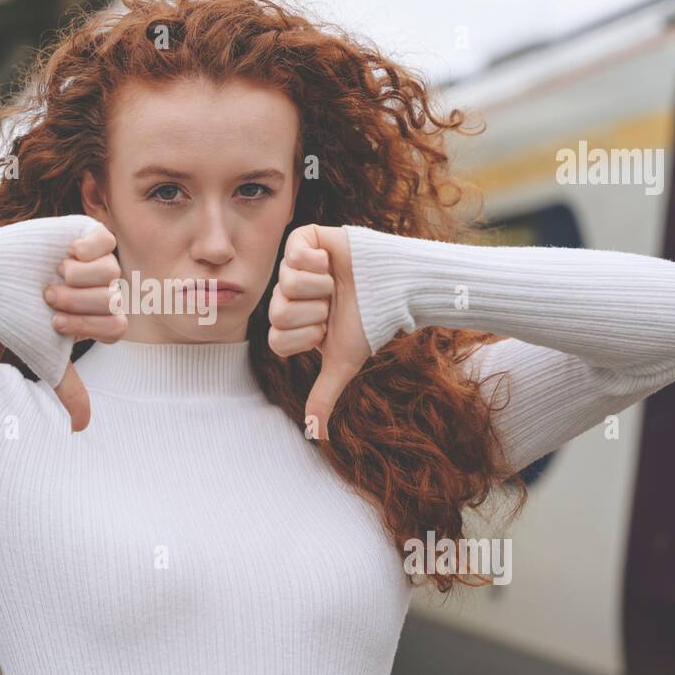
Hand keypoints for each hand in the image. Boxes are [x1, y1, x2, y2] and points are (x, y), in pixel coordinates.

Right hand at [43, 223, 124, 430]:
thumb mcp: (46, 357)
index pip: (117, 325)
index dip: (87, 325)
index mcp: (98, 316)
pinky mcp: (84, 231)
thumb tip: (80, 430)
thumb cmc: (15, 320)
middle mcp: (100, 288)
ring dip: (77, 278)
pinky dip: (85, 250)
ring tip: (50, 276)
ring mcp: (94, 259)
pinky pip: (107, 240)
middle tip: (47, 296)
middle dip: (77, 302)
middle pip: (115, 298)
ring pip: (112, 272)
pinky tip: (64, 254)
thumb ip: (69, 390)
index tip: (54, 323)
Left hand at [268, 224, 369, 440]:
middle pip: (277, 313)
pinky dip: (317, 261)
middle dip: (315, 312)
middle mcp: (288, 295)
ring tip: (336, 284)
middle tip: (334, 305)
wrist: (399, 286)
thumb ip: (324, 395)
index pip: (275, 340)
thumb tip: (315, 435)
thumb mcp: (343, 362)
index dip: (306, 337)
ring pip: (285, 284)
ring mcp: (294, 266)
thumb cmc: (371, 321)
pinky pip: (293, 253)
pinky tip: (331, 262)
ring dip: (320, 288)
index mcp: (292, 323)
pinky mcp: (304, 239)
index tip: (327, 330)